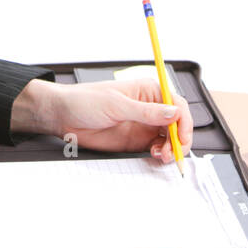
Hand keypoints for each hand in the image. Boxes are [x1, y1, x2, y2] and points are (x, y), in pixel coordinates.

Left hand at [48, 78, 193, 164]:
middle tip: (171, 152)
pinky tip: (154, 156)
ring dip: (170, 148)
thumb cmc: (85, 101)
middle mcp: (150, 108)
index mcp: (149, 91)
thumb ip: (146, 112)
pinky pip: (156, 148)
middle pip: (177, 124)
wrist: (63, 116)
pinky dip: (160, 154)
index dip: (184, 122)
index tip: (181, 136)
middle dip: (179, 139)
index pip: (177, 105)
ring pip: (169, 138)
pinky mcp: (136, 141)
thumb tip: (173, 113)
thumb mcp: (117, 105)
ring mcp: (143, 125)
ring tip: (161, 156)